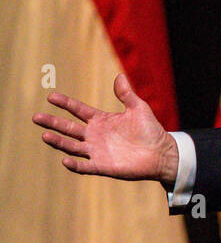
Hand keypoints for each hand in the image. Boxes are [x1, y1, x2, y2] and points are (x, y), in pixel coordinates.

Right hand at [32, 73, 178, 185]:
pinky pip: (85, 166)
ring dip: (59, 142)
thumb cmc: (151, 130)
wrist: (162, 153)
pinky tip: (65, 160)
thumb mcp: (139, 108)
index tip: (51, 96)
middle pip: (69, 128)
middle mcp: (95, 135)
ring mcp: (97, 151)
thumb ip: (126, 94)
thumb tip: (120, 76)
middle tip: (36, 117)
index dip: (65, 104)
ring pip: (72, 146)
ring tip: (45, 135)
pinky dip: (75, 164)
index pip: (78, 110)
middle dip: (53, 122)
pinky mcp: (103, 166)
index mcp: (101, 121)